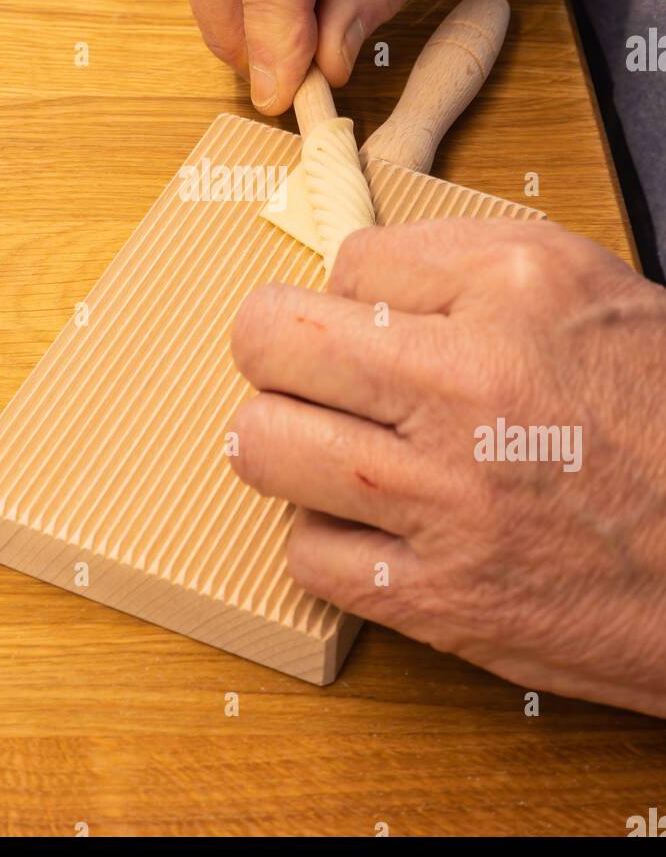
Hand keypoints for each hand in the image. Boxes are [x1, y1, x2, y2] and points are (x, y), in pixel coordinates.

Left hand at [229, 219, 665, 716]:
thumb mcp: (593, 293)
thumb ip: (471, 270)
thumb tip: (355, 278)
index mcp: (518, 289)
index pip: (346, 259)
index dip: (355, 294)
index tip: (378, 323)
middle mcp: (472, 383)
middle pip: (269, 338)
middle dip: (278, 349)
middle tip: (312, 372)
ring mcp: (448, 496)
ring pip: (262, 444)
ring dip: (287, 443)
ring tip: (334, 448)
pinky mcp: (440, 597)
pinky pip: (307, 553)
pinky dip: (329, 539)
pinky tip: (375, 528)